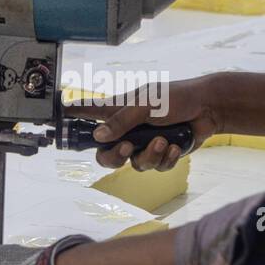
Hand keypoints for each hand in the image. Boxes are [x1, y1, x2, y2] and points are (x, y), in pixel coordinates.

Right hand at [67, 75, 225, 171]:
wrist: (209, 109)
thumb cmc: (177, 98)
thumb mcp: (146, 105)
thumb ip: (121, 120)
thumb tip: (99, 136)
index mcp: (120, 111)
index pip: (89, 113)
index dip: (72, 117)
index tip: (56, 118)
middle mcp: (129, 129)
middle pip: (106, 154)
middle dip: (116, 156)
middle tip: (127, 148)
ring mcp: (145, 143)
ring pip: (134, 164)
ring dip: (150, 154)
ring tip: (164, 141)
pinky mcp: (162, 154)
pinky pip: (156, 167)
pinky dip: (166, 158)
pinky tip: (176, 146)